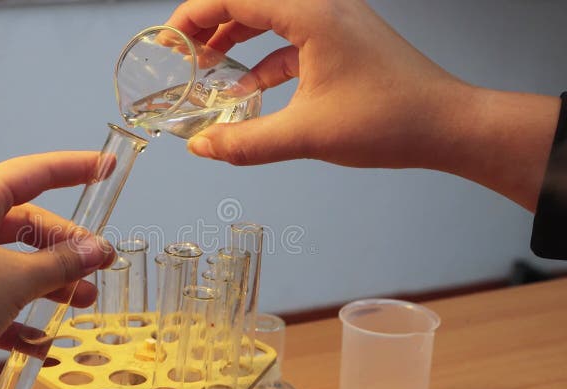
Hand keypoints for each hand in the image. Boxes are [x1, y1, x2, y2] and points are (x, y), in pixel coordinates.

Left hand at [0, 152, 115, 384]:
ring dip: (50, 283)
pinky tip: (42, 343)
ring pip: (13, 263)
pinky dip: (19, 317)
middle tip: (101, 263)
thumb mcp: (17, 277)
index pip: (35, 173)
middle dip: (66, 246)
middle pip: (27, 224)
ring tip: (84, 301)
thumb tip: (98, 250)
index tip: (106, 167)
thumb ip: (62, 262)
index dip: (74, 169)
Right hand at [168, 0, 558, 209]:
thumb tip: (201, 147)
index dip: (192, 16)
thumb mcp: (306, 134)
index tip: (167, 41)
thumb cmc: (390, 120)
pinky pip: (291, 42)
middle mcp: (323, 6)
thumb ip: (244, 142)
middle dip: (210, 26)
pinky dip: (264, 62)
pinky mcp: (343, 43)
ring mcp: (335, 22)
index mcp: (311, 13)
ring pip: (269, 19)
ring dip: (235, 41)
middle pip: (249, 2)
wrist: (448, 126)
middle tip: (180, 53)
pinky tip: (246, 91)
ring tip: (206, 68)